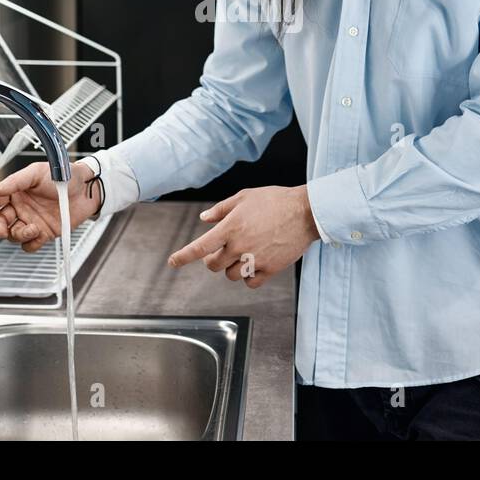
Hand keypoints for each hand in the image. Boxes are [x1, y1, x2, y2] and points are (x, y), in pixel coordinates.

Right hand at [0, 160, 100, 252]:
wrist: (86, 188)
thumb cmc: (63, 175)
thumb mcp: (36, 173)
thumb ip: (13, 182)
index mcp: (15, 192)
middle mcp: (20, 208)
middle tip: (3, 229)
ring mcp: (31, 221)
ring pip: (13, 235)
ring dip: (19, 235)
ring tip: (33, 227)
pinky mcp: (44, 233)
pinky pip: (30, 245)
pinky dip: (31, 243)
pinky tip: (39, 234)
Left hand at [167, 185, 319, 288]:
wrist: (306, 211)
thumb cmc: (275, 200)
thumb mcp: (245, 197)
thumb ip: (221, 209)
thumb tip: (204, 219)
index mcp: (230, 228)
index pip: (199, 247)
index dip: (182, 256)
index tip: (172, 262)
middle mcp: (240, 246)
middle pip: (214, 265)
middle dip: (213, 259)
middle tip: (222, 251)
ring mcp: (255, 260)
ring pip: (231, 275)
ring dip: (232, 267)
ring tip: (243, 254)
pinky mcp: (270, 269)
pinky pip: (250, 283)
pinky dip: (249, 277)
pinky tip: (254, 265)